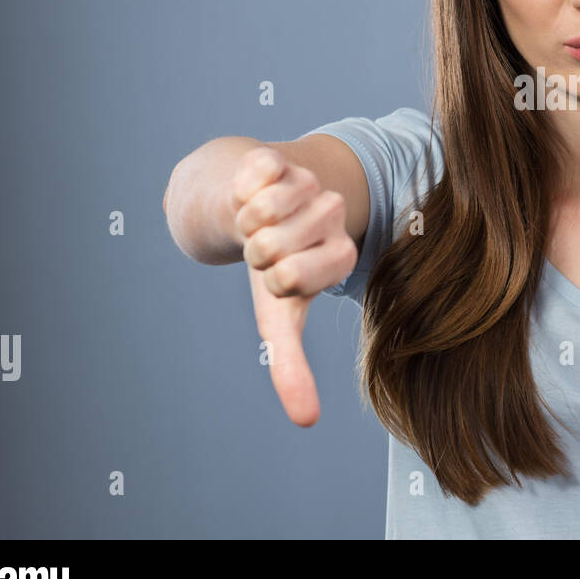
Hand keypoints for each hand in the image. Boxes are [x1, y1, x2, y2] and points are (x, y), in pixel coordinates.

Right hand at [231, 146, 357, 425]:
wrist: (247, 210)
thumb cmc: (270, 268)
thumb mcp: (278, 317)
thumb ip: (292, 366)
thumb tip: (307, 421)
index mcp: (340, 256)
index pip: (294, 278)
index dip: (271, 278)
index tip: (276, 273)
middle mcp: (334, 215)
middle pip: (275, 244)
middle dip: (256, 250)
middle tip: (265, 244)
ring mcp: (311, 183)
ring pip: (264, 210)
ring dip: (245, 221)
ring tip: (257, 219)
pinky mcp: (282, 157)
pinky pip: (253, 176)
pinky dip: (238, 189)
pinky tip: (251, 190)